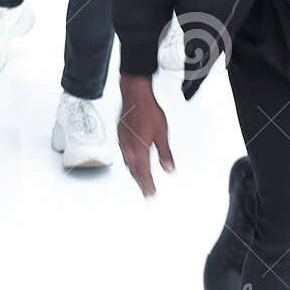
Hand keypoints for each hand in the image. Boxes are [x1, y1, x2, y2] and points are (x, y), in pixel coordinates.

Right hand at [119, 73, 174, 195]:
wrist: (134, 95)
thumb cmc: (148, 111)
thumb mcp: (162, 134)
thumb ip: (165, 154)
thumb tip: (169, 168)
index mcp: (139, 150)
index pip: (144, 173)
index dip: (147, 185)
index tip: (151, 194)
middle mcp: (128, 148)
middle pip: (134, 171)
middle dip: (140, 182)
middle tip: (146, 192)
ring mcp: (123, 142)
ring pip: (127, 163)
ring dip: (134, 173)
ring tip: (139, 180)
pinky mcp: (120, 135)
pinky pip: (124, 154)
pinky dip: (128, 162)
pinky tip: (130, 160)